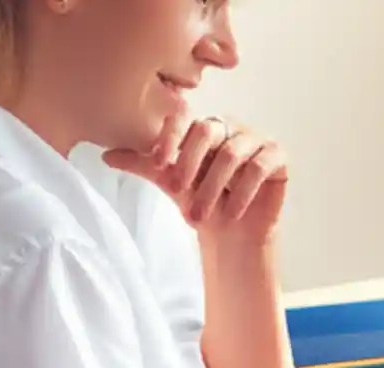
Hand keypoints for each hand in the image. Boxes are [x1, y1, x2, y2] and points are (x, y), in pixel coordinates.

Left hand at [102, 113, 287, 246]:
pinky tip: (232, 212)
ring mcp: (256, 139)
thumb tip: (105, 154)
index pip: (184, 117)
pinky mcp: (277, 157)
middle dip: (190, 164)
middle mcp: (229, 127)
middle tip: (178, 191)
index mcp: (202, 126)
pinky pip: (259, 167)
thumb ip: (143, 164)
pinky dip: (242, 192)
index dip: (170, 136)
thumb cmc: (202, 204)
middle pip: (207, 130)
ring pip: (232, 153)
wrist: (230, 235)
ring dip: (213, 187)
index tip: (159, 163)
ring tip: (200, 215)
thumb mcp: (169, 182)